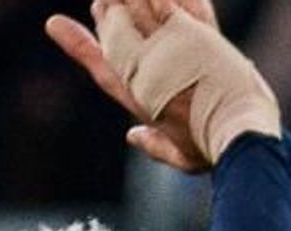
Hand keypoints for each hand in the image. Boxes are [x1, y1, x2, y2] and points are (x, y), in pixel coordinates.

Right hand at [45, 0, 277, 174]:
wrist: (235, 130)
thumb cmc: (212, 149)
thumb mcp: (181, 154)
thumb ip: (154, 144)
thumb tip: (132, 136)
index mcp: (137, 98)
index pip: (99, 64)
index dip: (76, 43)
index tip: (55, 23)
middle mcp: (146, 71)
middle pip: (117, 31)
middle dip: (109, 12)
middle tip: (102, 1)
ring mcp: (170, 50)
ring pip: (142, 13)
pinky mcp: (196, 35)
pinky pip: (174, 5)